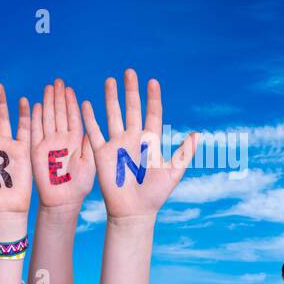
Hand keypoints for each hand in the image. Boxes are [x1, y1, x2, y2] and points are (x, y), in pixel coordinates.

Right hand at [30, 79, 96, 208]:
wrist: (63, 202)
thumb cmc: (79, 186)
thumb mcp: (91, 163)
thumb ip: (89, 145)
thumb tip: (93, 126)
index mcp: (75, 141)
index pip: (73, 117)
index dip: (71, 103)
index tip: (70, 88)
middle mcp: (61, 140)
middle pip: (59, 113)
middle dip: (58, 97)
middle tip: (58, 81)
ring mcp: (48, 144)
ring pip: (47, 119)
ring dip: (46, 103)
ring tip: (47, 88)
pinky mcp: (36, 152)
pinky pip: (34, 132)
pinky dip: (33, 119)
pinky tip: (32, 105)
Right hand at [83, 69, 198, 217]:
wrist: (134, 212)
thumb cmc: (155, 194)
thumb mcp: (173, 172)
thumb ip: (184, 153)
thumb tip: (198, 134)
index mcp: (150, 141)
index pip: (152, 114)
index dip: (152, 98)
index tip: (153, 81)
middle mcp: (133, 139)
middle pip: (132, 109)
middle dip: (130, 91)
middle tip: (129, 72)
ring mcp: (117, 144)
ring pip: (113, 115)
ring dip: (111, 98)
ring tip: (110, 80)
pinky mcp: (102, 153)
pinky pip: (94, 132)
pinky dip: (90, 119)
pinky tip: (86, 104)